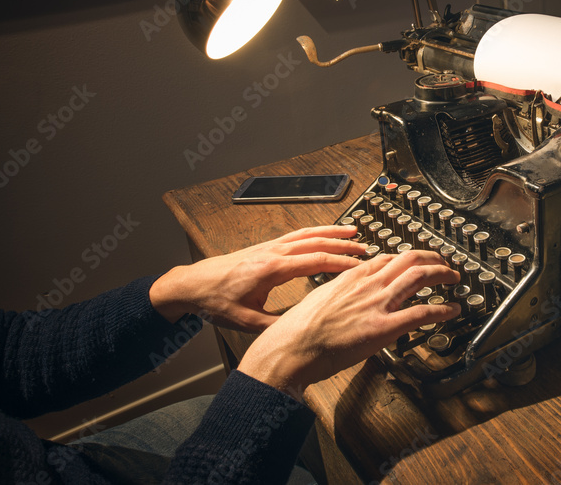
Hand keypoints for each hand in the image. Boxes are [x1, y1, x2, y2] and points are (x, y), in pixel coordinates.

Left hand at [149, 225, 365, 330]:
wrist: (193, 284)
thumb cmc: (216, 301)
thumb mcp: (248, 321)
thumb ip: (279, 324)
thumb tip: (304, 329)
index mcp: (272, 269)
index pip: (316, 261)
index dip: (342, 263)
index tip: (360, 266)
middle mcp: (273, 253)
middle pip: (317, 242)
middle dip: (344, 245)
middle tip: (366, 248)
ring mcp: (270, 247)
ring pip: (308, 234)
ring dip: (332, 232)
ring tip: (353, 232)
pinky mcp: (266, 247)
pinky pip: (297, 235)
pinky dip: (315, 232)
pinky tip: (324, 234)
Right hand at [236, 249, 459, 398]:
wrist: (291, 347)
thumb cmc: (299, 330)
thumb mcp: (321, 299)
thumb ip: (341, 294)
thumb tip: (349, 299)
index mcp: (351, 276)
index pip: (388, 258)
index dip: (408, 258)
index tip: (417, 262)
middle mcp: (367, 284)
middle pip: (409, 259)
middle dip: (432, 258)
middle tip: (444, 264)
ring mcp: (377, 304)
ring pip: (420, 277)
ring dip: (443, 275)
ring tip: (454, 278)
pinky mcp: (384, 327)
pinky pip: (422, 312)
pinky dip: (442, 309)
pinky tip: (453, 310)